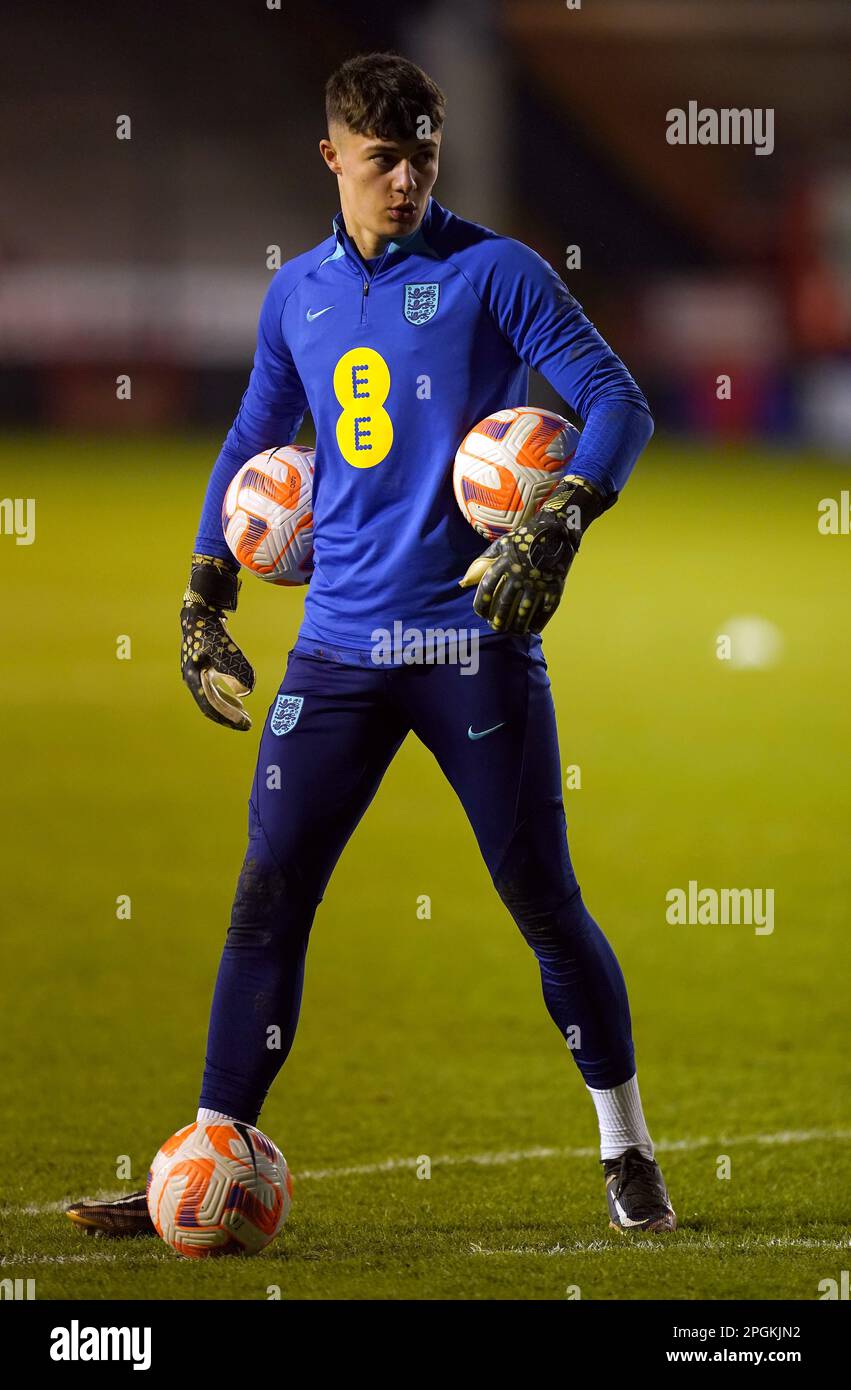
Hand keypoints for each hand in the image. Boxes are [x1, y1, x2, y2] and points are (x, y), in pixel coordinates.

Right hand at [180, 554, 254, 729]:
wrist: (201, 610)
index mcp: (193, 678)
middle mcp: (193, 678)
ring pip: (213, 697)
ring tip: (245, 716)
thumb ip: (236, 669)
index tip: (244, 724)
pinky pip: (214, 687)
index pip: (210, 706)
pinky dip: (227, 694)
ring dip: (229, 707)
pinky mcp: (204, 666)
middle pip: (211, 705)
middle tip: (248, 725)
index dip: (227, 717)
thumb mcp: (225, 649)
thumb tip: (247, 690)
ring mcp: (197, 672)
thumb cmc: (211, 629)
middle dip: (229, 716)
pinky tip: (241, 697)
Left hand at [459, 475, 612, 635]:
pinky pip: (545, 611)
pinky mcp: (554, 587)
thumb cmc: (525, 538)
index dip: (481, 605)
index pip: (487, 589)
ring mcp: (538, 582)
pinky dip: (538, 623)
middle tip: (495, 627)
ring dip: (517, 625)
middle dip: (498, 620)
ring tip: (513, 631)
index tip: (480, 614)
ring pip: (524, 611)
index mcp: (505, 563)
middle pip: (505, 604)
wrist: (557, 530)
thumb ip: (483, 562)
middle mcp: (520, 575)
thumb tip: (465, 581)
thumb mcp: (502, 544)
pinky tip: (532, 628)